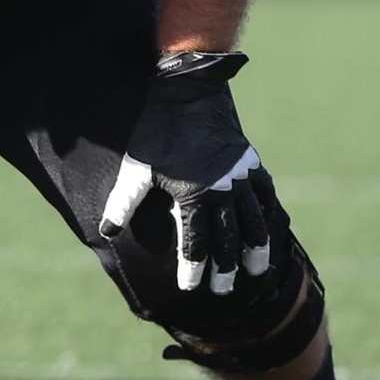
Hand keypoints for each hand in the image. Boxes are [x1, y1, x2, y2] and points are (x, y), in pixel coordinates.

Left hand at [99, 51, 272, 294]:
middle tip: (224, 290)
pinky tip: (271, 228)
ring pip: (255, 221)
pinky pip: (266, 195)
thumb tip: (108, 233)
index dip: (193, 268)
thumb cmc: (156, 130)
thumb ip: (124, 204)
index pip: (195, 243)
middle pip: (228, 239)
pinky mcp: (250, 160)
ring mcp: (241, 175)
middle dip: (225, 268)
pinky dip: (269, 216)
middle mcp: (223, 190)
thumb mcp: (136, 168)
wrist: (187, 89)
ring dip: (256, 249)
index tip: (191, 287)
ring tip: (257, 270)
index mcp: (193, 195)